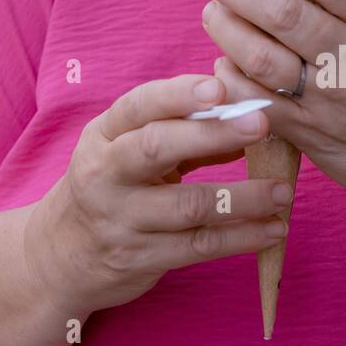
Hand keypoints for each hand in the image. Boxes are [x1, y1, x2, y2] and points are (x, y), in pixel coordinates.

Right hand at [23, 73, 291, 312]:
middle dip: (212, 133)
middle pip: (157, 148)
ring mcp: (120, 219)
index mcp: (103, 136)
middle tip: (261, 123)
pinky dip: (241, 238)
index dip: (178, 95)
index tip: (220, 86)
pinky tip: (272, 229)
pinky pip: (198, 247)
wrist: (60, 254)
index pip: (138, 106)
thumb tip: (244, 112)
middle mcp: (104, 174)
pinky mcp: (138, 259)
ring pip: (187, 205)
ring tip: (284, 191)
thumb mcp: (129, 149)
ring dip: (243, 197)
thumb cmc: (111, 186)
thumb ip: (181, 132)